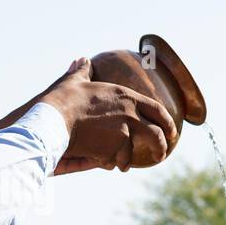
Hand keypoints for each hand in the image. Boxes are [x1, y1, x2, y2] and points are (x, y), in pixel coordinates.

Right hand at [39, 57, 175, 173]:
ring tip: (124, 165)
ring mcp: (123, 133)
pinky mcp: (113, 149)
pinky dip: (113, 163)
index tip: (171, 131)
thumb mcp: (74, 81)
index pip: (157, 109)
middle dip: (160, 147)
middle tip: (160, 154)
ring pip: (133, 152)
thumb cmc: (62, 100)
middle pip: (156, 135)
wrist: (53, 120)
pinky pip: (117, 160)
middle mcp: (130, 114)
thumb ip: (82, 70)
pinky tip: (109, 164)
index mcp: (126, 96)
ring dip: (128, 159)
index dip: (167, 122)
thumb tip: (82, 59)